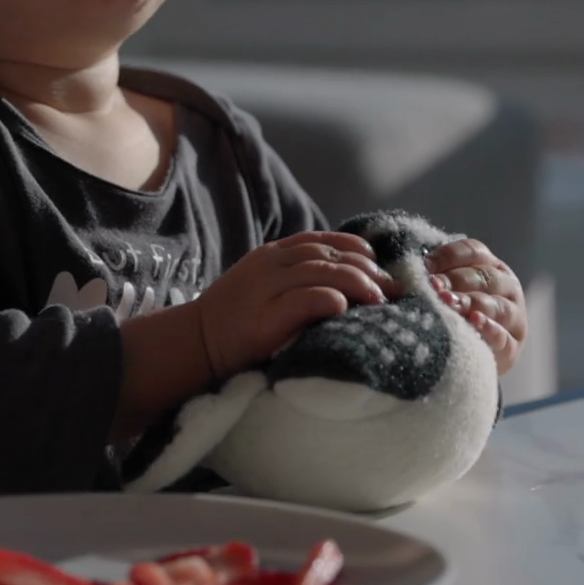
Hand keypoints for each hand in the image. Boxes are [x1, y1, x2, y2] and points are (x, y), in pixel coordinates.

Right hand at [191, 231, 401, 380]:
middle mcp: (269, 265)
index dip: (355, 248)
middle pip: (328, 255)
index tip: (377, 263)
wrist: (193, 344)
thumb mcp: (261, 289)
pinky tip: (345, 308)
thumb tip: (343, 284)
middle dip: (365, 269)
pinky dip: (330, 299)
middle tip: (391, 289)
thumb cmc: (233, 323)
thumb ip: (292, 279)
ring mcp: (265, 290)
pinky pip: (306, 300)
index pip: (321, 240)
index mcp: (270, 255)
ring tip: (379, 300)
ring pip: (322, 272)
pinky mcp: (265, 319)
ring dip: (358, 283)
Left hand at [426, 238, 526, 373]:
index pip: (473, 251)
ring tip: (448, 303)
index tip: (424, 265)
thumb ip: (434, 274)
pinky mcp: (513, 344)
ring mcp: (514, 315)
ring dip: (470, 302)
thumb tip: (405, 266)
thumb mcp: (447, 288)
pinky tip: (474, 322)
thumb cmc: (453, 312)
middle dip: (455, 280)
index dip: (448, 256)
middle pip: (483, 277)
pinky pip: (503, 335)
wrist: (473, 352)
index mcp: (490, 265)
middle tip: (432, 286)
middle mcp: (507, 286)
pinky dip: (489, 328)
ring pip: (495, 304)